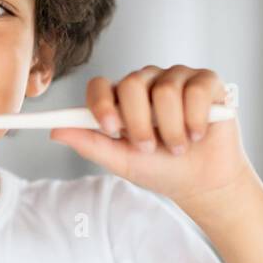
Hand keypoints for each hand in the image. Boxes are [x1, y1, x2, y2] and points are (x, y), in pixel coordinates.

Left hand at [48, 65, 254, 207]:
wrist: (202, 183)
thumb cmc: (160, 169)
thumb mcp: (122, 161)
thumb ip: (91, 144)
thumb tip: (56, 132)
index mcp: (121, 100)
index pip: (100, 86)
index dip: (101, 103)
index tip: (109, 127)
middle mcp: (146, 83)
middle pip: (131, 84)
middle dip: (139, 123)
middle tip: (149, 147)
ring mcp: (176, 79)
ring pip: (165, 90)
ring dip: (171, 129)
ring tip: (178, 147)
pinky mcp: (206, 82)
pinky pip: (195, 90)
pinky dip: (196, 120)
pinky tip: (198, 134)